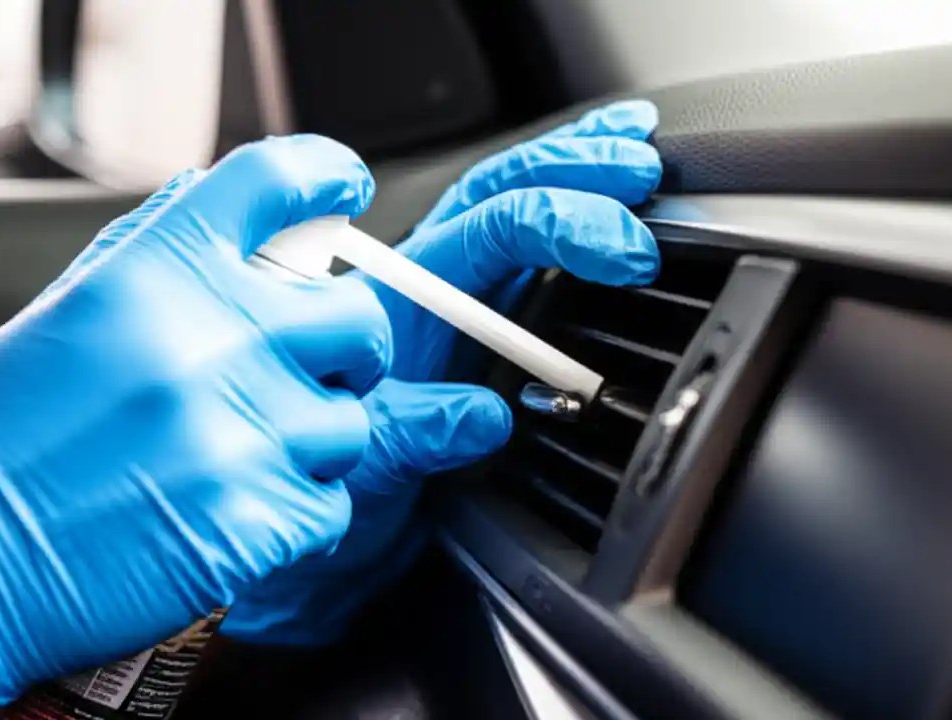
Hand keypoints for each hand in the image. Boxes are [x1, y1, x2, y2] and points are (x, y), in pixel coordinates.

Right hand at [0, 136, 389, 717]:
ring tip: (240, 458)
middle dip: (350, 346)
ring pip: (352, 422)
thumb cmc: (2, 441)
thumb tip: (210, 189)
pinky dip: (297, 515)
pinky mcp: (263, 521)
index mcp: (157, 274)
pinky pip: (332, 507)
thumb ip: (149, 248)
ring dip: (312, 442)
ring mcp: (247, 433)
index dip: (325, 174)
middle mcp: (217, 340)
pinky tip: (234, 513)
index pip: (275, 180)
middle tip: (315, 368)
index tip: (345, 189)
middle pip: (361, 317)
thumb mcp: (62, 313)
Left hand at [224, 100, 662, 644]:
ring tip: (629, 146)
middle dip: (575, 166)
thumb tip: (485, 416)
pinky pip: (524, 264)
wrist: (311, 551)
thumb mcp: (361, 473)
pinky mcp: (475, 341)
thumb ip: (412, 435)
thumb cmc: (326, 504)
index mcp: (399, 304)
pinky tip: (596, 207)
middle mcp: (426, 291)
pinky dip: (565, 225)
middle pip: (502, 191)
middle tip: (640, 161)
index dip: (562, 221)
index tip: (626, 251)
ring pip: (510, 209)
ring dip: (571, 172)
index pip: (488, 226)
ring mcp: (452, 311)